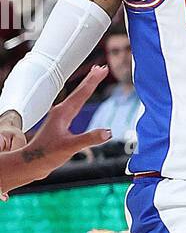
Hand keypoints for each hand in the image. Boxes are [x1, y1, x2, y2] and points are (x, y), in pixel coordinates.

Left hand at [4, 66, 111, 187]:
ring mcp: (59, 118)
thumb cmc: (46, 155)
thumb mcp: (70, 147)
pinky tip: (80, 103)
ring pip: (75, 98)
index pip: (82, 93)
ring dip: (85, 88)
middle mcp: (61, 112)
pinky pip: (73, 108)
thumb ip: (89, 139)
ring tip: (93, 79)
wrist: (31, 164)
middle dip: (91, 80)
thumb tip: (108, 132)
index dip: (93, 81)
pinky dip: (80, 100)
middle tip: (101, 68)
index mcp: (63, 113)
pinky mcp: (59, 126)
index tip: (102, 70)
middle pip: (79, 92)